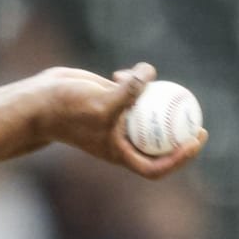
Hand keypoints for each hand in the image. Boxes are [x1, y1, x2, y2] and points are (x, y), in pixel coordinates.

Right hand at [38, 63, 206, 178]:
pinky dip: (134, 84)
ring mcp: (116, 121)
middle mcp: (121, 140)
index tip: (194, 141)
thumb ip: (129, 89)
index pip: (156, 167)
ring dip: (159, 104)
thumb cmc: (68, 111)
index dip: (179, 158)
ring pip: (147, 116)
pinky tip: (130, 71)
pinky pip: (131, 95)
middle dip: (180, 134)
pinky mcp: (109, 102)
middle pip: (159, 144)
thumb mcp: (102, 101)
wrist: (41, 101)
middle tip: (197, 118)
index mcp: (120, 153)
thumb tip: (151, 72)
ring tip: (174, 91)